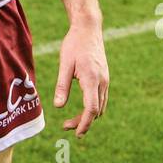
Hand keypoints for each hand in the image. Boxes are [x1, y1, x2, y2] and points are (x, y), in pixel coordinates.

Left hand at [53, 20, 108, 137]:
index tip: (76, 133)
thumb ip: (62, 86)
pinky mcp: (105, 77)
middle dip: (83, 122)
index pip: (91, 109)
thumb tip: (57, 106)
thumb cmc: (74, 44)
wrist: (88, 28)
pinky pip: (102, 98)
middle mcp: (102, 82)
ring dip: (88, 116)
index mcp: (92, 79)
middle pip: (96, 111)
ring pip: (100, 106)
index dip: (84, 123)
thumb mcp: (65, 64)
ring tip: (71, 120)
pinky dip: (93, 108)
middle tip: (65, 126)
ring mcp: (105, 80)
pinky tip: (83, 108)